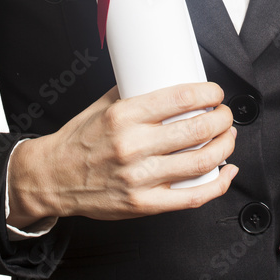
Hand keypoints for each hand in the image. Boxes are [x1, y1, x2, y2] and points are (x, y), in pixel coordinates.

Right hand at [7, 82, 237, 228]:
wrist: (52, 178)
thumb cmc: (79, 140)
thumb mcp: (102, 105)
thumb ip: (134, 91)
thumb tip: (164, 75)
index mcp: (124, 116)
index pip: (179, 98)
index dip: (208, 93)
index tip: (216, 92)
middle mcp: (133, 146)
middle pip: (196, 129)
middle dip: (222, 118)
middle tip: (225, 114)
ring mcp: (139, 178)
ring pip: (199, 162)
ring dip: (224, 146)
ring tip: (227, 137)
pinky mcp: (143, 204)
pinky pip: (190, 198)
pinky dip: (216, 185)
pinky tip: (227, 172)